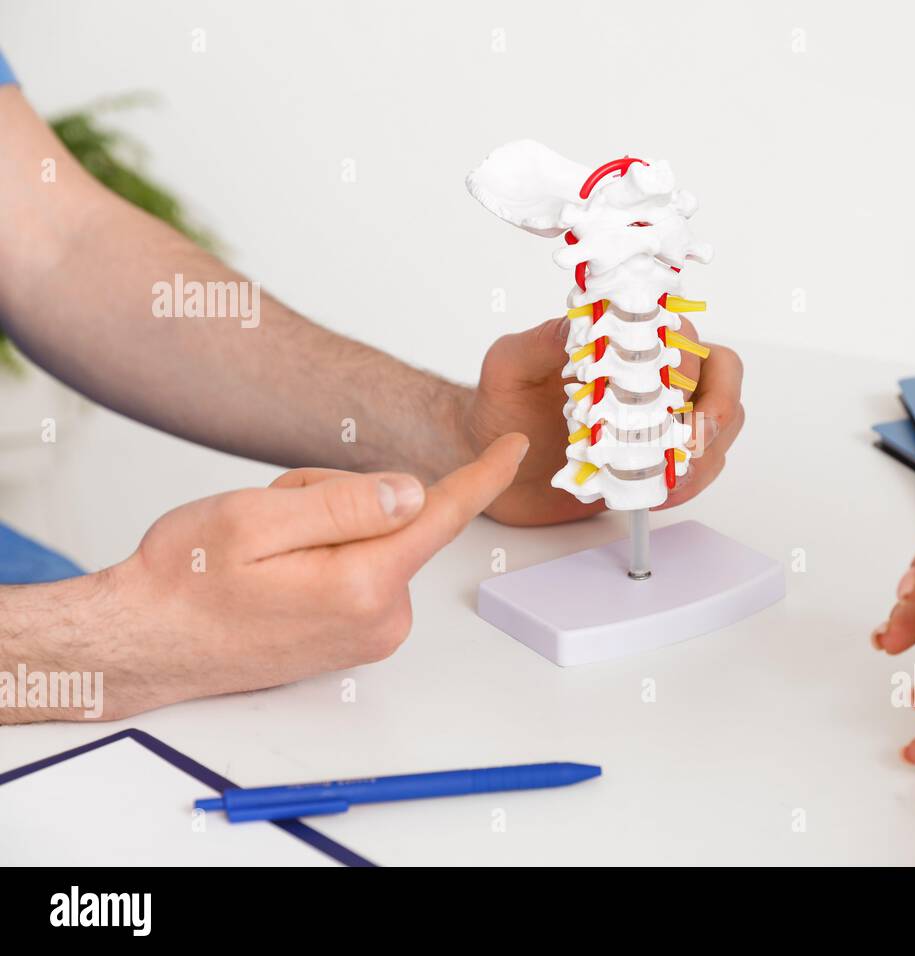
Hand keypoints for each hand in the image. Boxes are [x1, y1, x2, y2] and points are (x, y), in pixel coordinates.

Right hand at [76, 433, 526, 719]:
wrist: (144, 644)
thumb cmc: (182, 581)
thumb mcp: (254, 520)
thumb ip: (343, 503)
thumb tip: (414, 493)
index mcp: (362, 585)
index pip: (441, 516)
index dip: (482, 474)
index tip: (517, 448)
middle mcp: (380, 618)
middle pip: (394, 519)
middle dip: (339, 499)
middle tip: (271, 519)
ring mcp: (371, 633)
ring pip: (376, 540)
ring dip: (326, 527)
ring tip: (265, 555)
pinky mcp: (358, 636)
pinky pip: (363, 568)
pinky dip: (326, 554)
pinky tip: (277, 574)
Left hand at [459, 316, 743, 525]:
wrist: (489, 461)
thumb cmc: (500, 406)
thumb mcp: (509, 366)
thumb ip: (543, 341)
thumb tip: (585, 327)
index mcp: (625, 342)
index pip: (683, 337)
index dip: (689, 363)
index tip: (672, 393)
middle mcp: (652, 377)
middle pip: (720, 378)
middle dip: (715, 412)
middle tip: (689, 444)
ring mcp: (660, 420)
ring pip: (718, 426)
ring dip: (704, 453)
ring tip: (669, 476)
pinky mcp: (655, 461)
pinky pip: (698, 469)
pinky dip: (688, 484)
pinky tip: (659, 493)